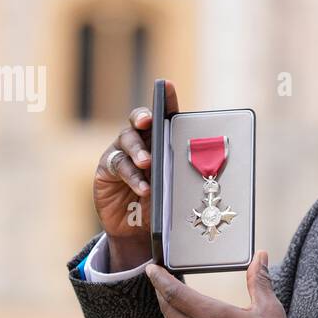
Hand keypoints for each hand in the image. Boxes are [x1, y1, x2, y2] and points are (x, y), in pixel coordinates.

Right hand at [93, 80, 180, 269]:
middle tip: (148, 122)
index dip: (165, 99)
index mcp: (161, 139)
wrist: (139, 230)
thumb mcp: (177, 187)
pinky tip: (143, 188)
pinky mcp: (108, 169)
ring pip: (126, 140)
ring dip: (138, 150)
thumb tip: (209, 168)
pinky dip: (132, 176)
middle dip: (143, 117)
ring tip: (148, 163)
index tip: (167, 86)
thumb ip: (184, 173)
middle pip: (139, 121)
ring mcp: (122, 152)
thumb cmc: (163, 203)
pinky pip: (118, 166)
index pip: (164, 115)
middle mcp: (140, 140)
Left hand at [146, 250, 311, 317]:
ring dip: (171, 314)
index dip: (160, 280)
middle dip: (162, 294)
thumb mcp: (270, 310)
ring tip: (175, 303)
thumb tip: (260, 256)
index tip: (151, 270)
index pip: (176, 293)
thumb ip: (259, 281)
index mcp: (216, 317)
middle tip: (160, 282)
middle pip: (169, 310)